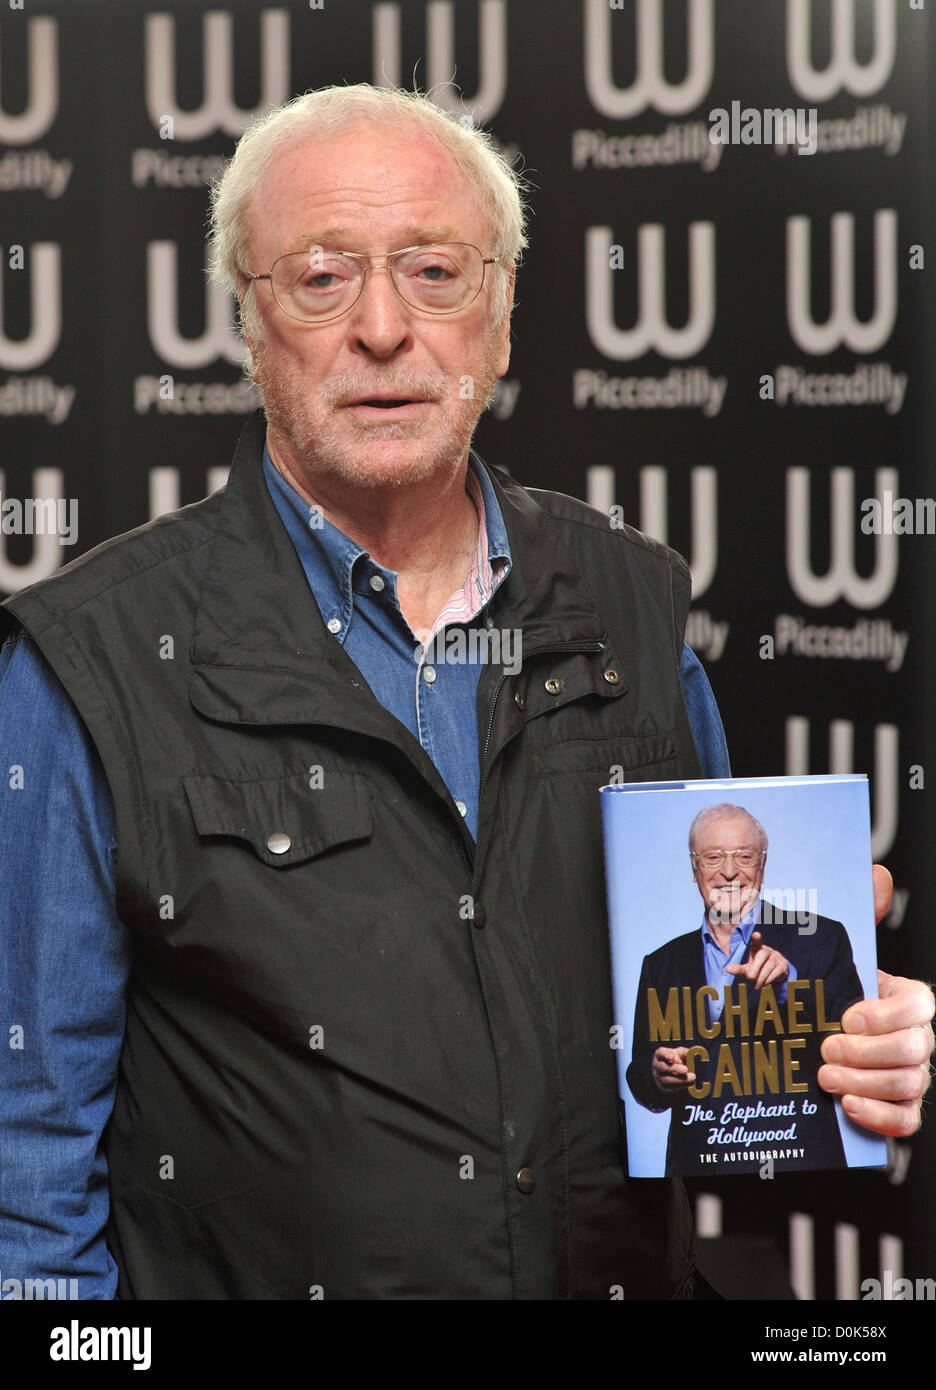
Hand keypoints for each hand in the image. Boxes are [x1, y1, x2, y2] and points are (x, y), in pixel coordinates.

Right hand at [652, 1045, 694, 1092]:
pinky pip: (671, 1087)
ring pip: (666, 1080)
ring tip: (692, 1078)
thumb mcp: (681, 1053)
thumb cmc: (678, 1059)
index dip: (666, 1055)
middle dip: (674, 1068)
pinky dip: (681, 1085)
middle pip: (662, 1067)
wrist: (676, 1072)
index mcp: (660, 1054)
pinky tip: (690, 1083)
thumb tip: (691, 1052)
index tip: (672, 1056)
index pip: (661, 1053)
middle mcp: (657, 1065)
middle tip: (686, 1069)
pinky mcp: (662, 1086)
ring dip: (679, 1080)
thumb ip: (685, 1052)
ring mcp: (658, 1076)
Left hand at [724, 931, 789, 989]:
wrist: (776, 973)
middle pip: (762, 955)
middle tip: (750, 977)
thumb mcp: (748, 968)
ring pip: (768, 966)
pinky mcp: (783, 966)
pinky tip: (764, 984)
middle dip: (755, 968)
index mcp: (757, 949)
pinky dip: (768, 980)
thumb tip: (727, 968)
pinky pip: (776, 973)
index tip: (755, 934)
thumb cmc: (758, 968)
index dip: (756, 938)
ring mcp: (777, 957)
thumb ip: (739, 969)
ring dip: (761, 978)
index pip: (757, 942)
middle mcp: (768, 951)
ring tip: (756, 985)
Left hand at [818, 865, 934, 1135]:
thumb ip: (863, 917)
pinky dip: (879, 1115)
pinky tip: (847, 1104)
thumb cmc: (837, 993)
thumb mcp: (845, 955)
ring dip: (864, 1081)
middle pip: (915, 1050)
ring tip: (826, 1075)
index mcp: (910, 999)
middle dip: (868, 1052)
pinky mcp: (900, 1107)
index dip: (886, 1014)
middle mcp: (918, 1038)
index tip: (847, 1015)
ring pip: (910, 1084)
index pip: (920, 1006)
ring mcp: (913, 1074)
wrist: (817, 1035)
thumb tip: (878, 874)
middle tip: (826, 1047)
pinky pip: (906, 1121)